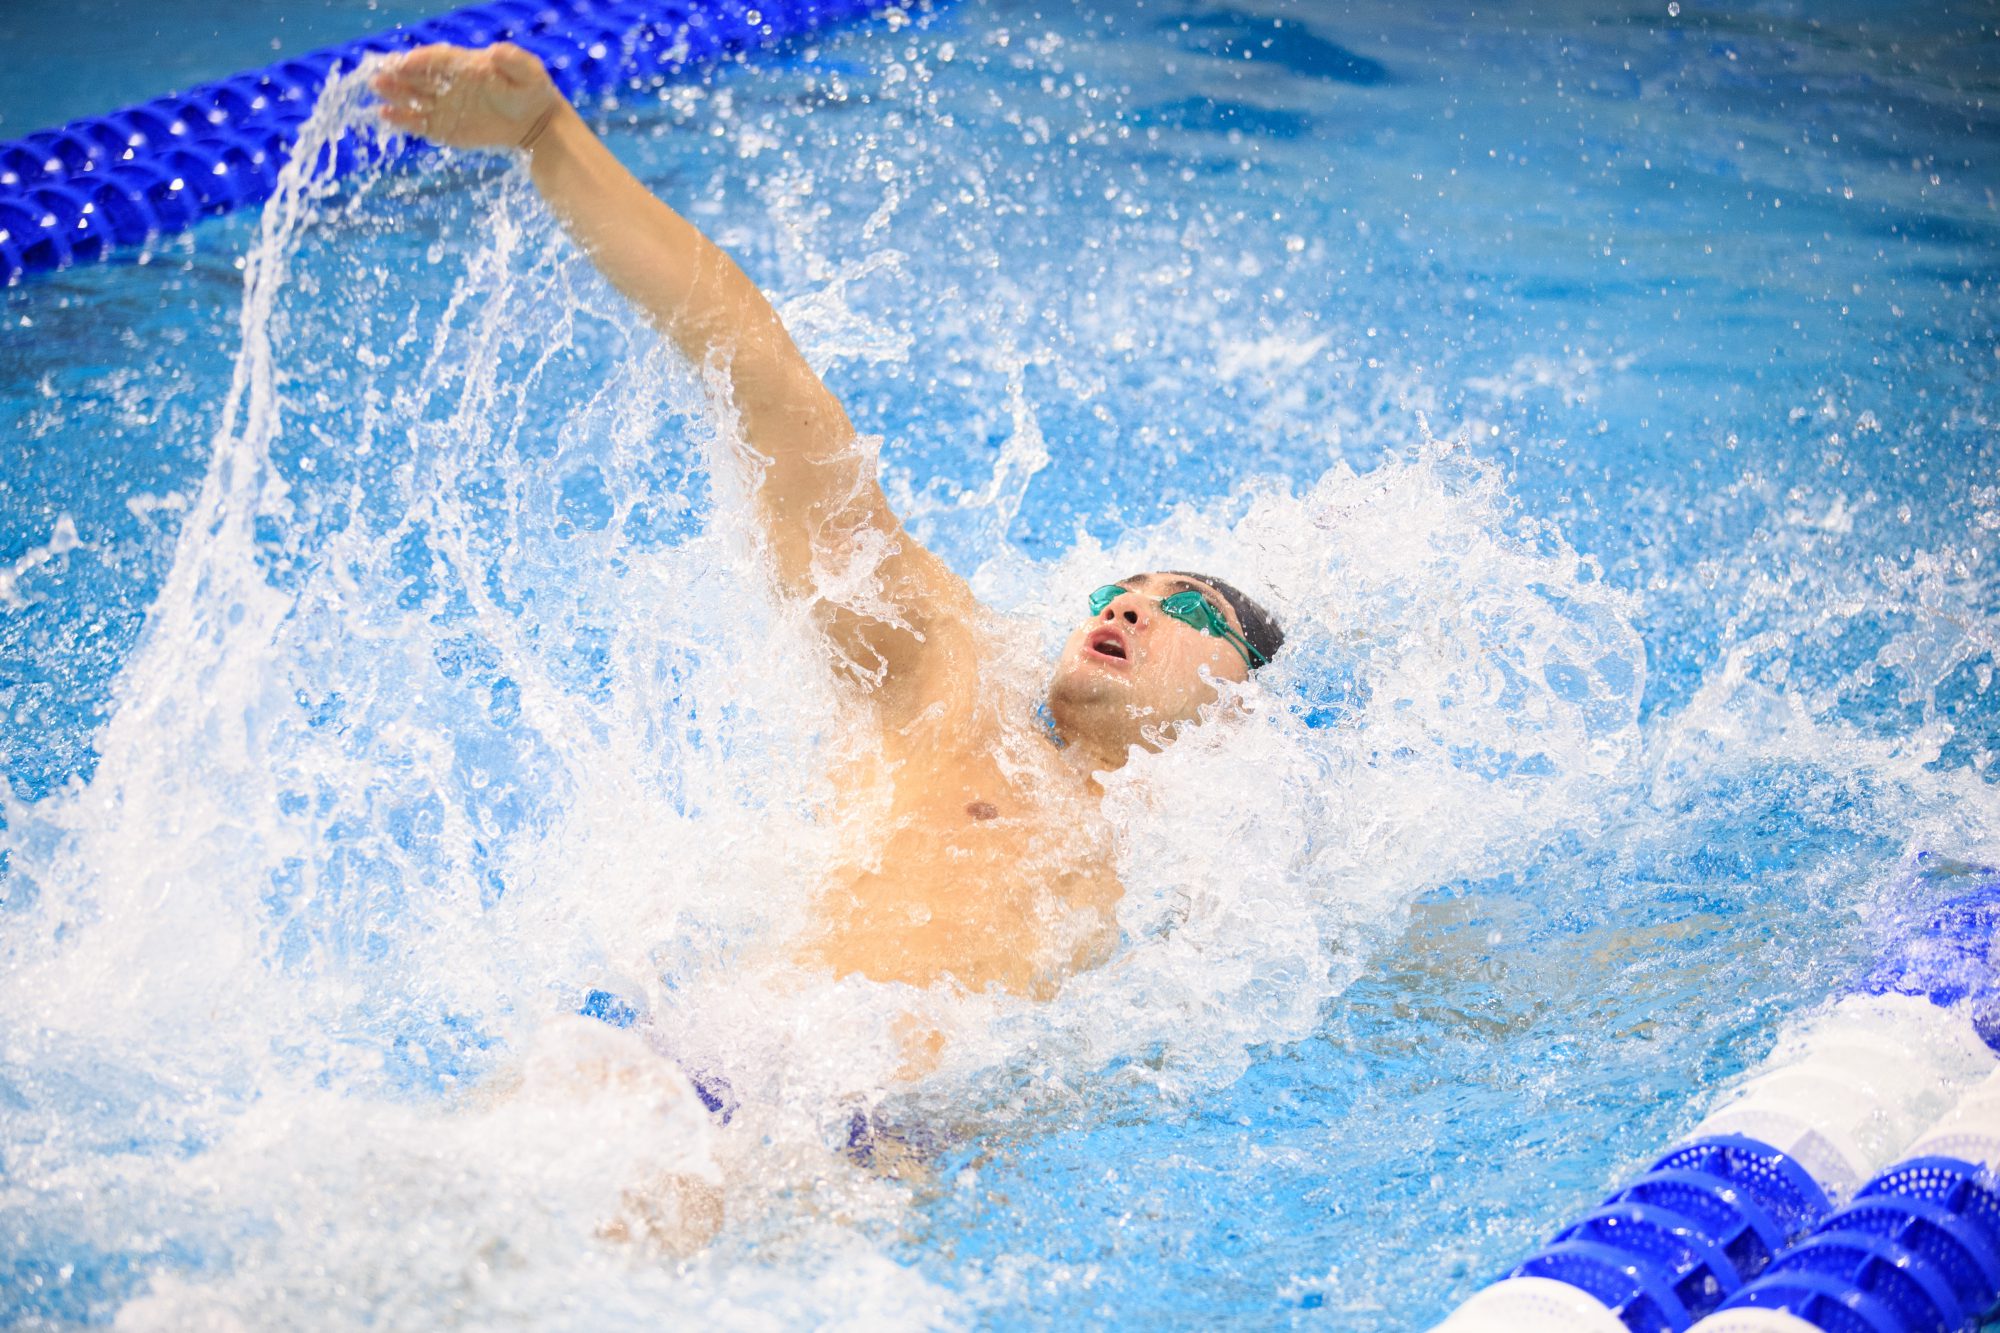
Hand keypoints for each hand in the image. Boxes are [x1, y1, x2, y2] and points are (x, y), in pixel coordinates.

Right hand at [370, 42, 562, 150]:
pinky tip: (385, 115)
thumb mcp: (529, 73)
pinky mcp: (444, 127)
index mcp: (464, 65)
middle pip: (418, 76)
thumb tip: (495, 52)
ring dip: (394, 94)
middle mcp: (448, 83)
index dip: (420, 60)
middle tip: (379, 74)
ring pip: (413, 98)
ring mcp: (444, 105)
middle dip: (398, 74)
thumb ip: (514, 62)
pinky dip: (403, 121)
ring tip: (377, 89)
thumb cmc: (532, 92)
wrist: (535, 123)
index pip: (437, 59)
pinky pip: (420, 124)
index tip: (405, 62)